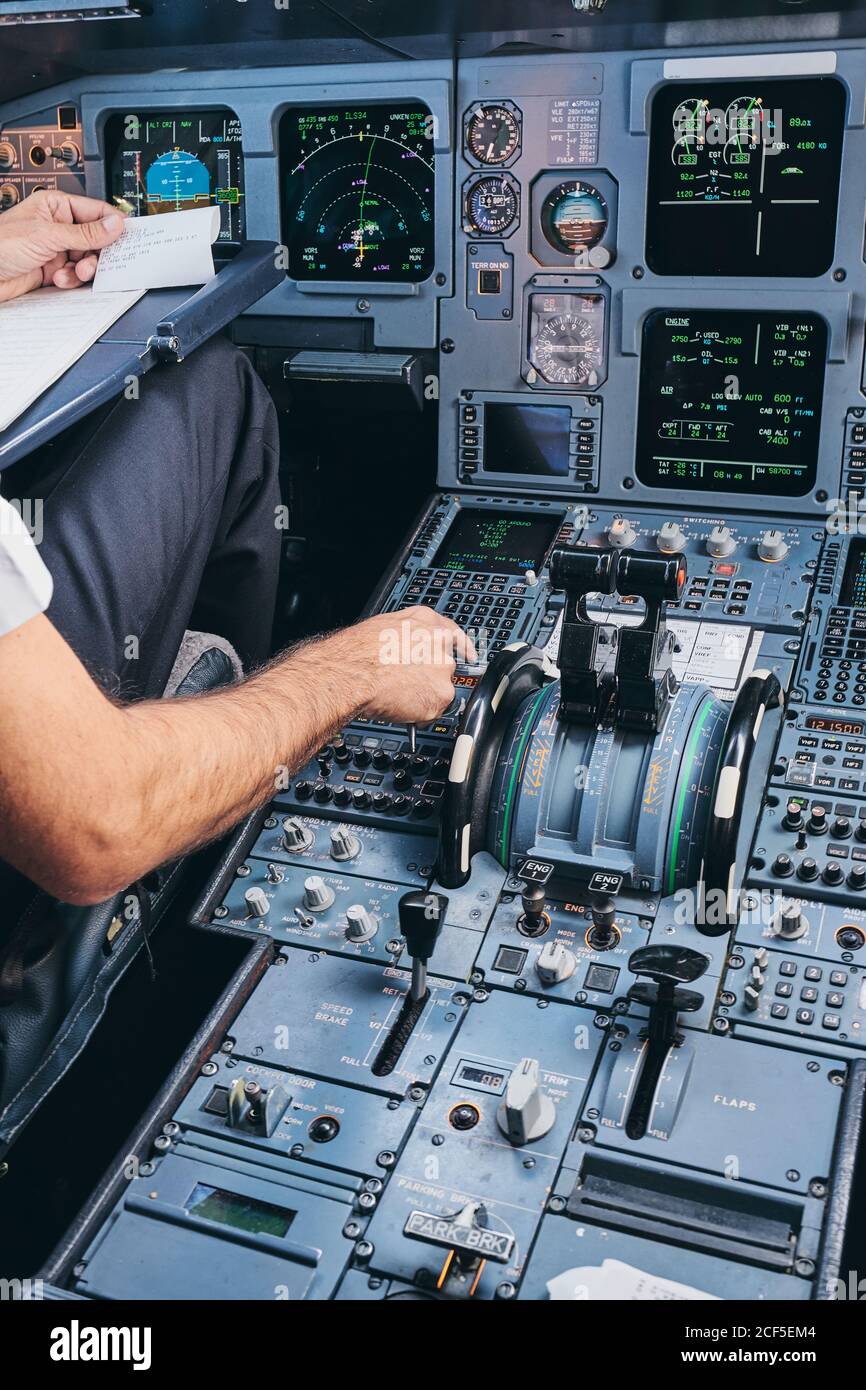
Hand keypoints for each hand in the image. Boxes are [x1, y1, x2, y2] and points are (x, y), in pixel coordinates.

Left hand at [0, 190, 124, 302]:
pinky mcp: (53, 269)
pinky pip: (75, 275)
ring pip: (87, 260)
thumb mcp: (48, 236)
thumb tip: (114, 226)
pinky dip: (71, 279)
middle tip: (96, 262)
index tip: (127, 237)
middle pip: (96, 240)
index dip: (112, 225)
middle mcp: (58, 226)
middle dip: (97, 254)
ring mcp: (56, 249)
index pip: (95, 212)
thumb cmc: (0, 245)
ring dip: (83, 269)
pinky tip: (59, 278)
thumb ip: (85, 233)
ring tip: (73, 272)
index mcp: (56, 207)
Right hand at [335, 606, 475, 724]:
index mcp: (425, 621)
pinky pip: (433, 711)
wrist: (350, 674)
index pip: (453, 634)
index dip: (460, 648)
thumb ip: (404, 637)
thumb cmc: (355, 653)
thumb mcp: (382, 629)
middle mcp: (440, 643)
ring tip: (396, 696)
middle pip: (446, 666)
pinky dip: (419, 715)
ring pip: (440, 690)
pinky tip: (399, 707)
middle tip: (406, 685)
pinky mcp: (440, 696)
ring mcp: (443, 670)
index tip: (468, 656)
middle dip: (430, 678)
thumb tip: (406, 649)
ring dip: (423, 696)